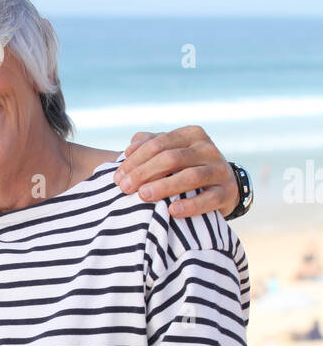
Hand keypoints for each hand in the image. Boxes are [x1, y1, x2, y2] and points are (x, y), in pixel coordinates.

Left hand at [114, 128, 238, 217]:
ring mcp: (220, 169)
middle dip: (144, 173)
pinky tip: (172, 211)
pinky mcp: (228, 192)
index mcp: (191, 135)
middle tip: (124, 188)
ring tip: (143, 196)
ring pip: (190, 176)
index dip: (135, 160)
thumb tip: (129, 149)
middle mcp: (208, 148)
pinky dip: (190, 205)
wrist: (224, 186)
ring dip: (164, 187)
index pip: (158, 144)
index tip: (117, 177)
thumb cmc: (187, 168)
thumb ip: (150, 145)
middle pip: (171, 158)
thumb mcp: (170, 152)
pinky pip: (209, 199)